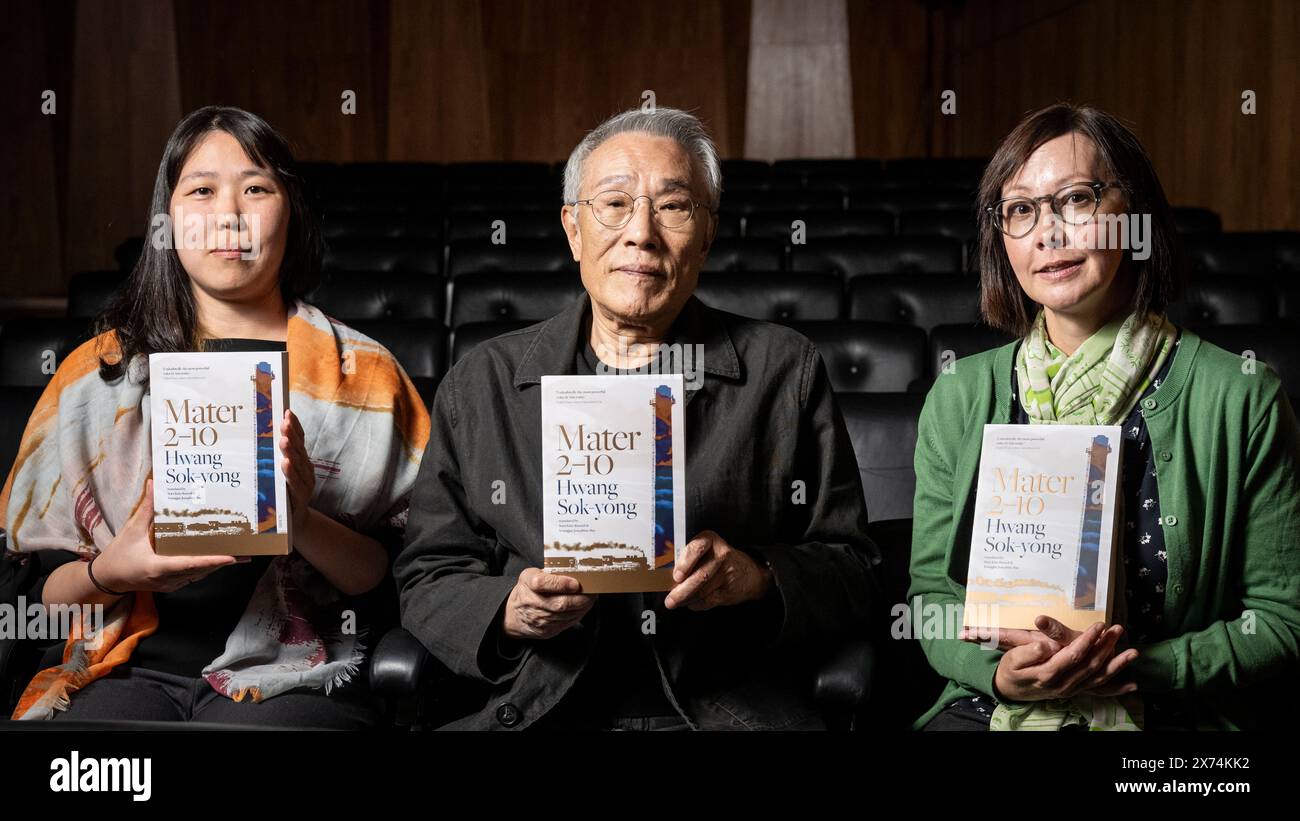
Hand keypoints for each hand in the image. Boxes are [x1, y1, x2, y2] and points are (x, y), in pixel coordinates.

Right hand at [94, 479, 241, 593]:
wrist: (107, 580)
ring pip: (199, 575)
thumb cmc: (118, 555)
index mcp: (158, 567)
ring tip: (239, 554)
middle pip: (201, 570)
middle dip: (223, 561)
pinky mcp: (171, 585)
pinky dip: (206, 568)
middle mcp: (168, 579)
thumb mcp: (131, 530)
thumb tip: (152, 484)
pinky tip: (218, 559)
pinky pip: (193, 577)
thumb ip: (146, 509)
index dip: (212, 561)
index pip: (191, 564)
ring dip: (217, 565)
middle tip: (245, 551)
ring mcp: (170, 585)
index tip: (232, 557)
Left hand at [278, 409, 313, 535]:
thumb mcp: (276, 474)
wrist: (293, 522)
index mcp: (300, 459)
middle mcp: (305, 467)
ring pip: (299, 463)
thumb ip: (273, 458)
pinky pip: (296, 482)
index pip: (299, 439)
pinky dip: (291, 472)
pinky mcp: (302, 496)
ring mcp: (306, 481)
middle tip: (284, 421)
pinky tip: (286, 463)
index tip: (287, 411)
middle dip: (292, 434)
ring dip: (291, 451)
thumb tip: (255, 438)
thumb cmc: (281, 494)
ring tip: (284, 440)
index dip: (295, 425)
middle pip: (299, 447)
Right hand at [501, 568, 595, 639]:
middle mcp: (532, 603)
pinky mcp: (546, 631)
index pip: (542, 583)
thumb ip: (549, 572)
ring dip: (583, 607)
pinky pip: (567, 623)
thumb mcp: (531, 575)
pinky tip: (583, 607)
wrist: (513, 616)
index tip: (576, 583)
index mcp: (528, 584)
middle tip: (593, 591)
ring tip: (591, 598)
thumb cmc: (527, 590)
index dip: (561, 584)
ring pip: (566, 615)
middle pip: (559, 604)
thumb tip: (575, 570)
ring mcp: (539, 619)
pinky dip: (578, 614)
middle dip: (581, 598)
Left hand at [664, 530, 772, 610]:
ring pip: (702, 591)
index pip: (697, 548)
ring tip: (676, 602)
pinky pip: (709, 600)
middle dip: (682, 590)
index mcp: (711, 540)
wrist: (749, 573)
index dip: (685, 563)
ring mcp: (727, 573)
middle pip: (700, 575)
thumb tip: (667, 574)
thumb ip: (689, 558)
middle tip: (670, 599)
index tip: (677, 576)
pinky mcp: (729, 590)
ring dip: (686, 599)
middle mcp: (721, 554)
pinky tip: (691, 603)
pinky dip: (697, 604)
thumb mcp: (707, 550)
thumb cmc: (719, 560)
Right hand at [963, 616, 1138, 701]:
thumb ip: (1028, 653)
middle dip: (1106, 647)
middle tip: (1118, 630)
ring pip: (1098, 678)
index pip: (1073, 655)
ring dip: (1117, 665)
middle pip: (1089, 665)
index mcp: (1048, 674)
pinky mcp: (1074, 691)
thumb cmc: (1011, 669)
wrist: (1010, 690)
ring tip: (1133, 652)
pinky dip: (1116, 689)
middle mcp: (1063, 685)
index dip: (1087, 640)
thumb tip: (1045, 646)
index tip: (1098, 626)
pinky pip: (1098, 691)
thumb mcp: (1012, 659)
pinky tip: (1132, 685)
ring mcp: (1071, 690)